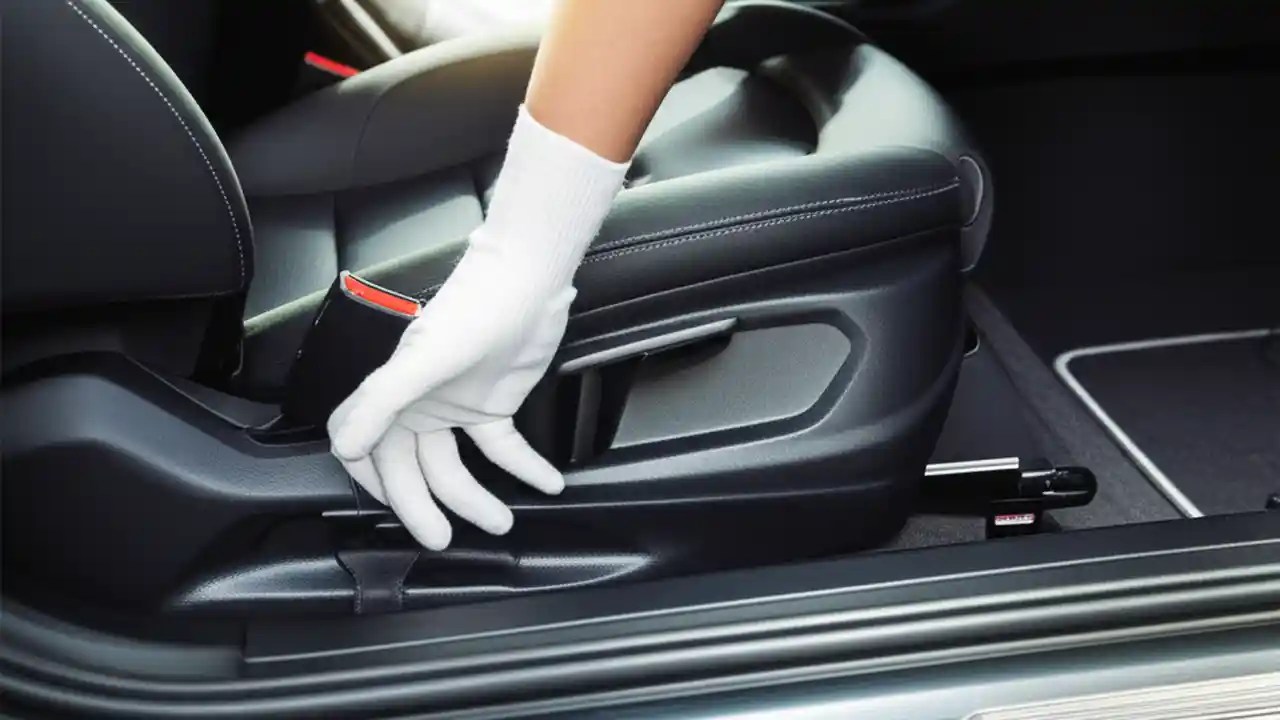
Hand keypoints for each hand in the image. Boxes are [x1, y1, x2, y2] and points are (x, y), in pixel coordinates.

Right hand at [327, 243, 573, 549]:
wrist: (528, 282)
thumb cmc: (473, 308)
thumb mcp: (424, 358)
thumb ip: (382, 401)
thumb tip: (345, 446)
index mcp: (394, 395)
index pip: (367, 451)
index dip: (373, 484)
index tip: (391, 513)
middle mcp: (419, 405)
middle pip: (413, 469)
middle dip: (426, 507)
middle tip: (442, 540)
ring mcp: (455, 406)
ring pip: (456, 466)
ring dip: (477, 498)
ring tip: (501, 524)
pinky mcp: (494, 404)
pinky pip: (504, 448)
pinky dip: (525, 469)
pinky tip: (546, 485)